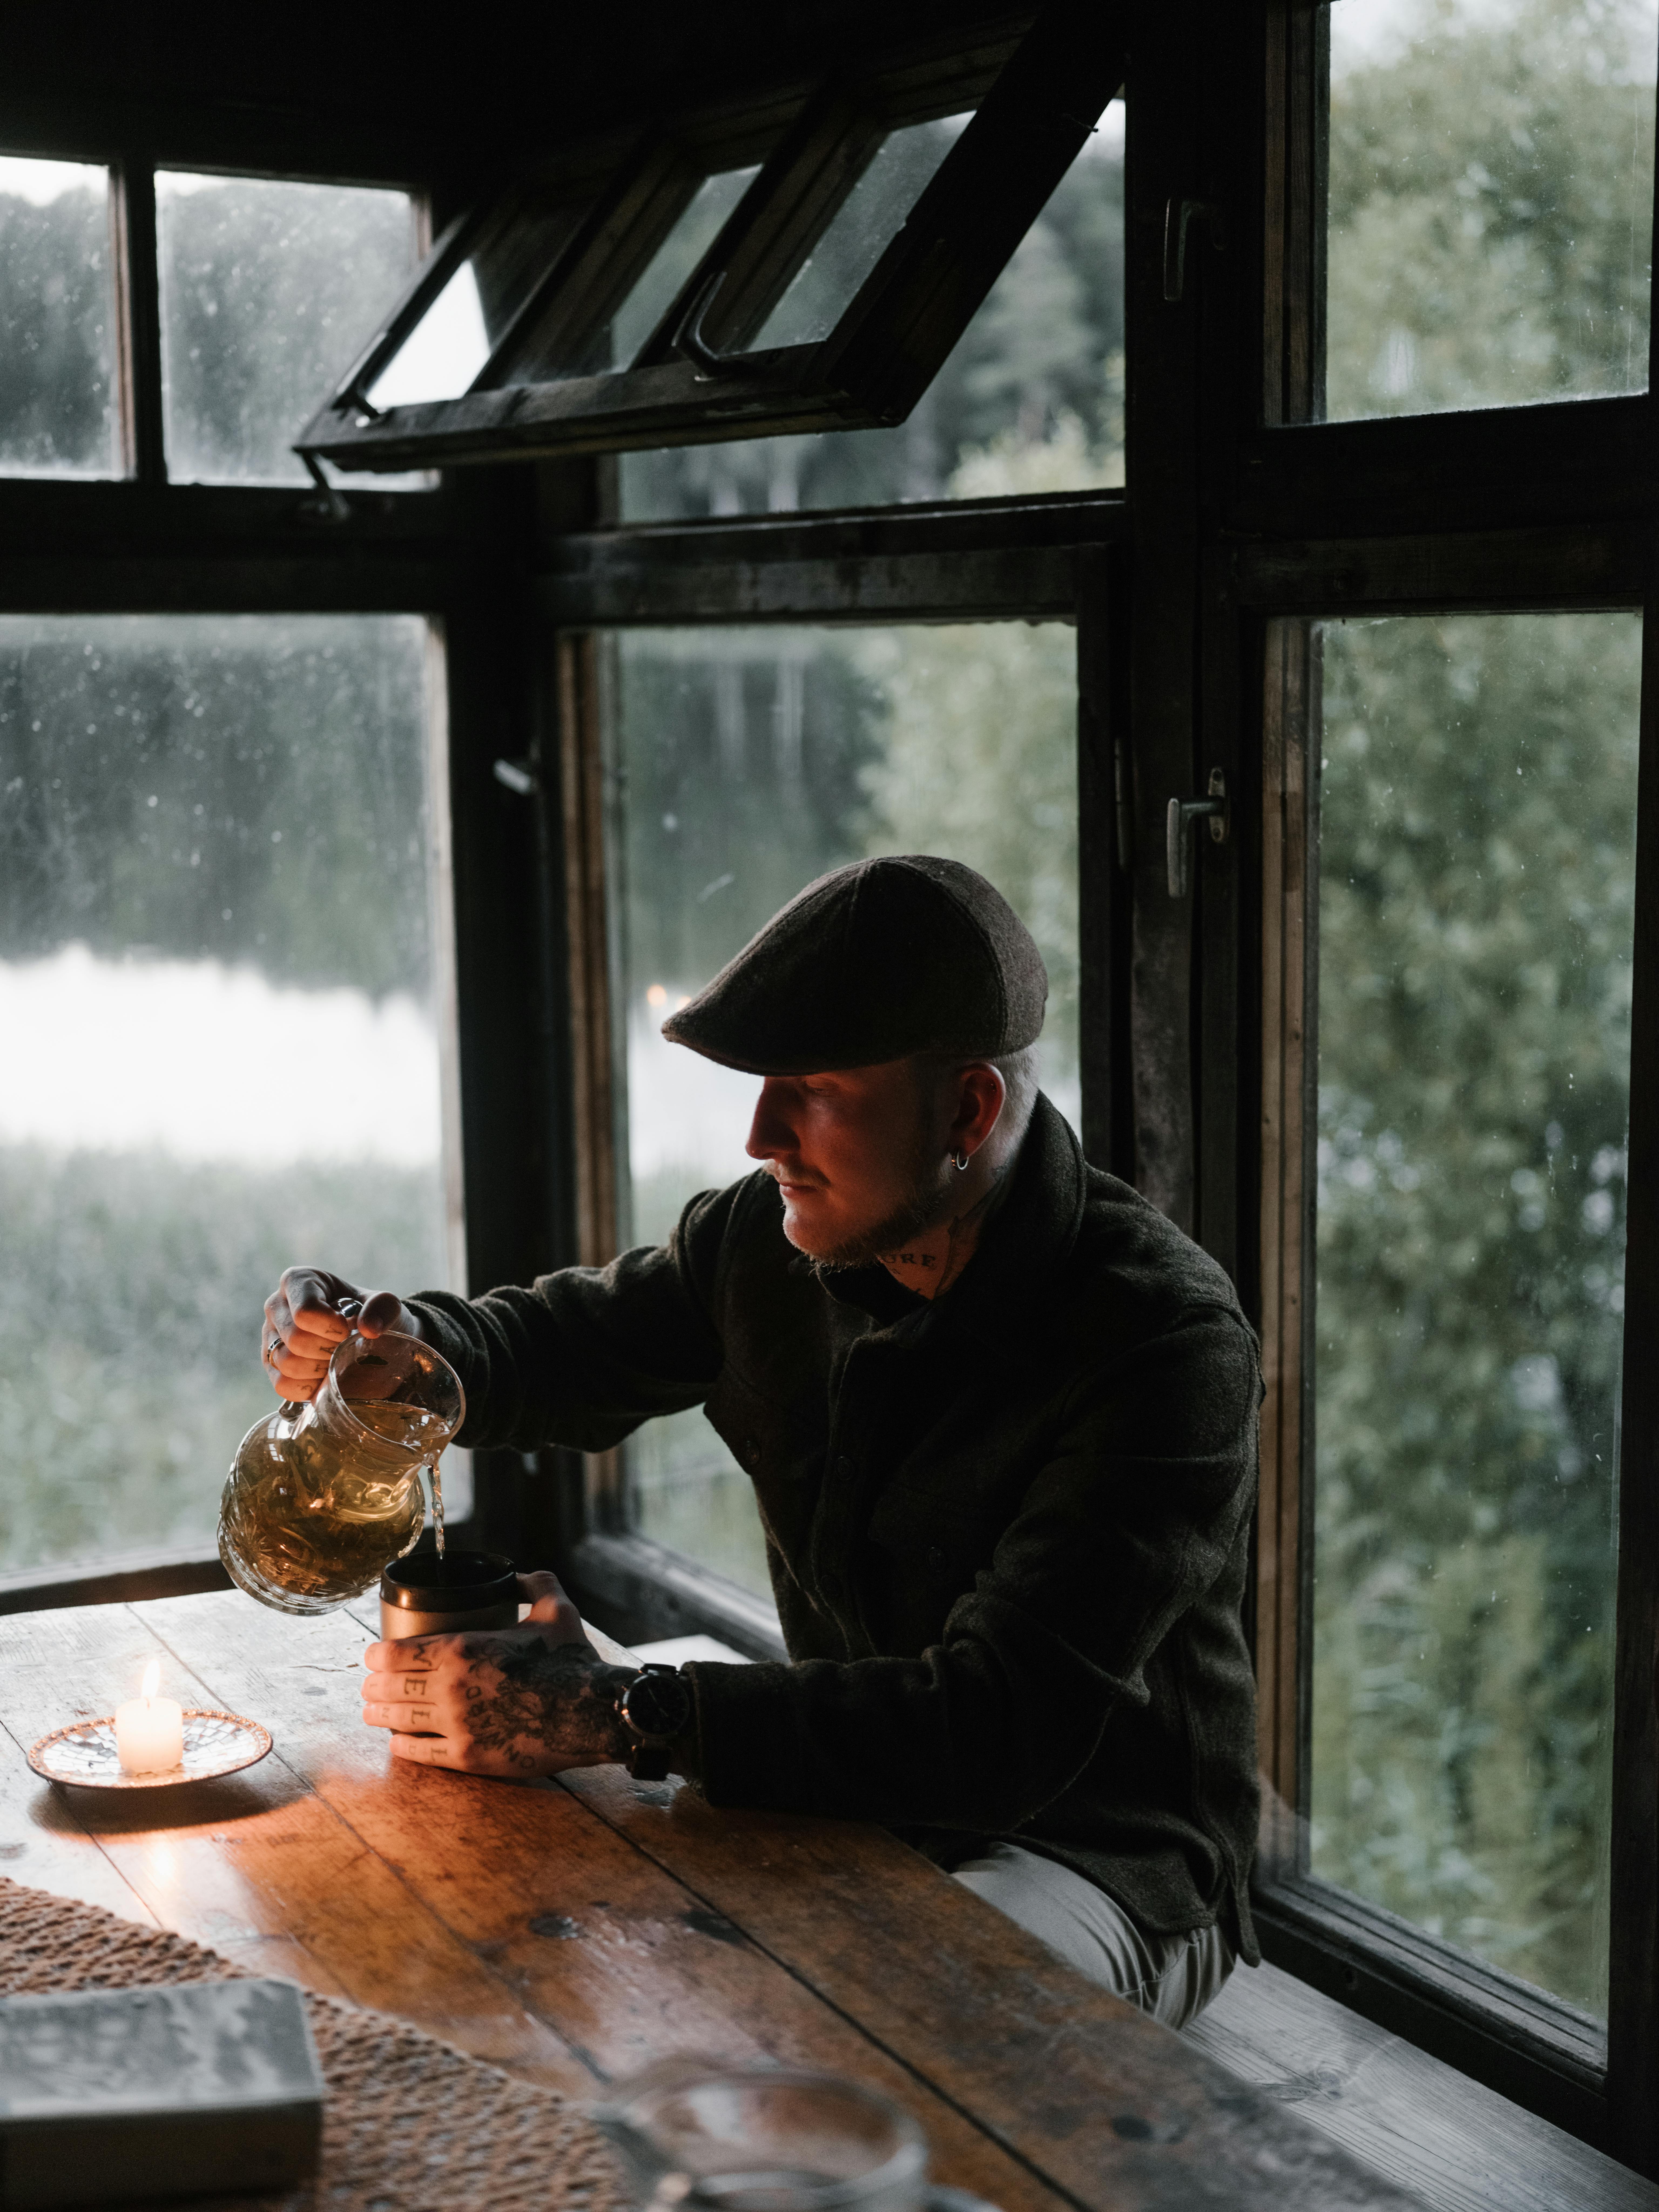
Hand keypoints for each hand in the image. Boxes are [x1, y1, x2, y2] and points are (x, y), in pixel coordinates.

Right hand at [262, 1266, 419, 1401]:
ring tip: (335, 1360)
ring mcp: (269, 1336)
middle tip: (344, 1347)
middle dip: (328, 1350)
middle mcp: (276, 1305)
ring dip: (319, 1369)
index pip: (305, 1311)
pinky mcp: (270, 1364)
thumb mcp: (385, 1305)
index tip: (348, 1330)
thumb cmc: (371, 1315)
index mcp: (299, 1281)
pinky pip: (282, 1385)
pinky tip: (323, 1377)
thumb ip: (383, 1308)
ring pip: (286, 1363)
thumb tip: (369, 1328)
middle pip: (295, 1339)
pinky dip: (309, 1387)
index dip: (331, 1328)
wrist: (365, 1337)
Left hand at [360, 1571, 635, 1775]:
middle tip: (369, 1685)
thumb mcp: (557, 1609)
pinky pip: (418, 1754)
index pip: (393, 1651)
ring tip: (373, 1712)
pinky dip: (401, 1746)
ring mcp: (457, 1726)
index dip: (375, 1654)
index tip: (373, 1655)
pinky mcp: (467, 1758)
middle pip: (387, 1687)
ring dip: (379, 1715)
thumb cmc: (573, 1661)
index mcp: (463, 1648)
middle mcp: (451, 1687)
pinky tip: (398, 1741)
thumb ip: (536, 1583)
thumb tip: (520, 1575)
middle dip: (372, 1685)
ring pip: (396, 1720)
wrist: (592, 1712)